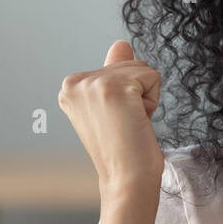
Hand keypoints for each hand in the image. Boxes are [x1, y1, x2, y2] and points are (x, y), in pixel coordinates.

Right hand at [58, 40, 164, 195]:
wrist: (126, 180)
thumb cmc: (123, 149)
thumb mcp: (114, 105)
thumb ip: (114, 72)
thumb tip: (121, 43)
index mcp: (70, 86)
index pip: (115, 68)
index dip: (125, 96)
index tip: (114, 122)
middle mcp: (75, 81)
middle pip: (128, 63)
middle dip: (136, 94)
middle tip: (124, 125)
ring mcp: (92, 82)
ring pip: (141, 68)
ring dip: (145, 98)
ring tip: (129, 124)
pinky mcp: (114, 87)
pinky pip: (152, 76)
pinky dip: (152, 101)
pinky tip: (137, 121)